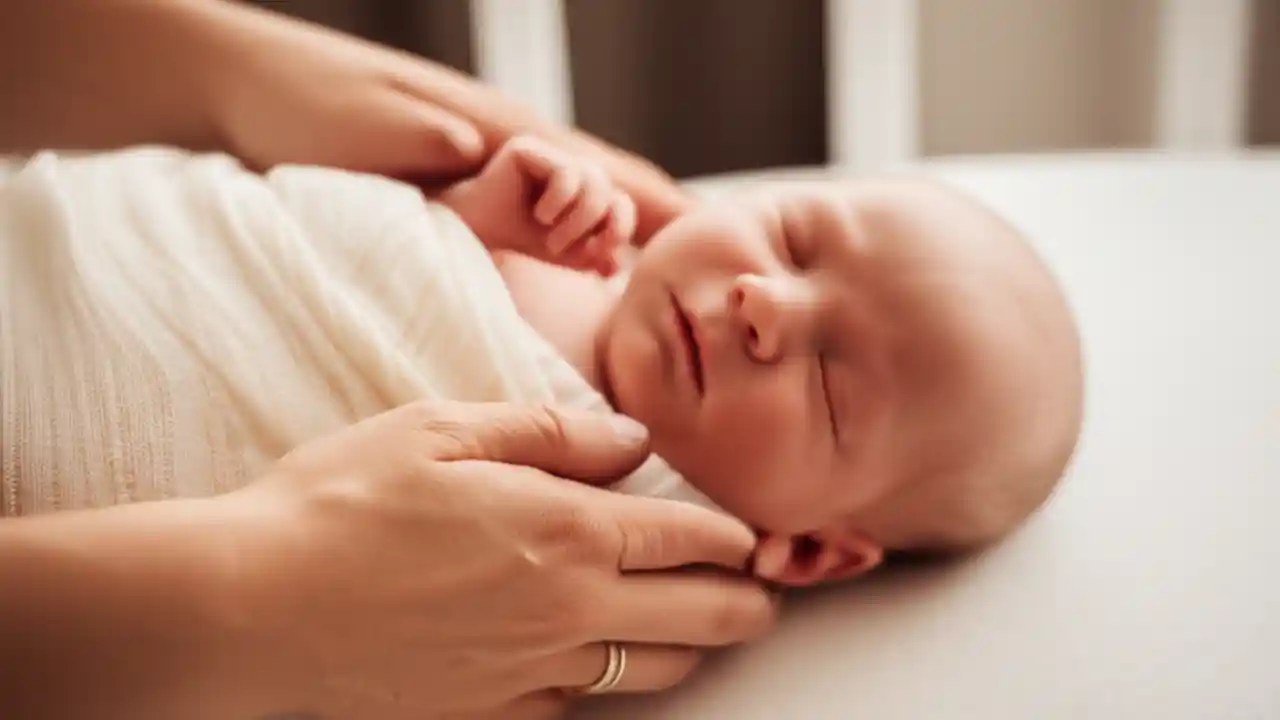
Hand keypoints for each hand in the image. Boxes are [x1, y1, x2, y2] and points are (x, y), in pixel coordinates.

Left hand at [199, 1, 689, 241]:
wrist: (244, 91)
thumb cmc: (306, 103)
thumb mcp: (374, 122)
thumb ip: (439, 139)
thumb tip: (509, 160)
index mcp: (501, 133)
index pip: (605, 168)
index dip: (662, 206)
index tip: (713, 241)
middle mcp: (507, 152)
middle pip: (605, 191)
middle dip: (642, 231)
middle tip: (657, 277)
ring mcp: (487, 173)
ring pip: (574, 210)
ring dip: (607, 243)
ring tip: (630, 283)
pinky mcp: (459, 195)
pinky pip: (533, 225)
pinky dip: (566, 245)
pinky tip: (582, 267)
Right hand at [207, 401, 773, 718]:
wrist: (255, 607)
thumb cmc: (342, 502)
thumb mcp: (443, 430)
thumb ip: (552, 433)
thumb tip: (631, 441)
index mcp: (567, 529)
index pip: (695, 540)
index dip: (737, 537)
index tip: (750, 534)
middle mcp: (570, 609)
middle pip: (706, 621)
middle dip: (748, 603)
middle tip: (757, 589)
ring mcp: (537, 671)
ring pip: (658, 673)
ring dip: (691, 647)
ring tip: (692, 623)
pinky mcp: (497, 713)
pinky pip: (584, 704)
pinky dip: (609, 680)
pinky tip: (593, 654)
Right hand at [441, 135, 635, 275]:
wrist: (470, 233)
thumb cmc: (516, 240)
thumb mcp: (565, 254)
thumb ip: (594, 255)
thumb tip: (617, 266)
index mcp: (581, 184)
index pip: (620, 201)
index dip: (619, 228)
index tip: (602, 257)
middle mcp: (567, 163)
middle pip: (607, 189)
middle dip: (594, 226)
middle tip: (563, 249)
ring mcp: (548, 153)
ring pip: (592, 180)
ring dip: (578, 220)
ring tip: (551, 240)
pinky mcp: (529, 148)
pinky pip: (566, 173)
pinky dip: (560, 202)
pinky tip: (539, 215)